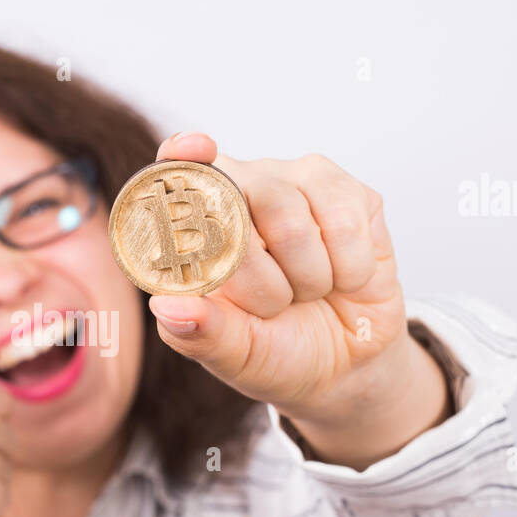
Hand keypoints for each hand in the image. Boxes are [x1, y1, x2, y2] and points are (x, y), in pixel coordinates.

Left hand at [146, 133, 449, 467]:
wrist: (344, 366)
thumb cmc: (275, 351)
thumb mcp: (234, 354)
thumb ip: (200, 333)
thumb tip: (166, 307)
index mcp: (199, 225)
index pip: (181, 170)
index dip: (184, 156)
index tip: (194, 151)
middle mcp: (244, 190)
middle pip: (238, 198)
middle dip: (256, 273)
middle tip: (273, 305)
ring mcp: (297, 183)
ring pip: (293, 218)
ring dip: (305, 278)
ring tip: (306, 293)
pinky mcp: (349, 193)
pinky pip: (345, 224)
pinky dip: (347, 269)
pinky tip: (344, 278)